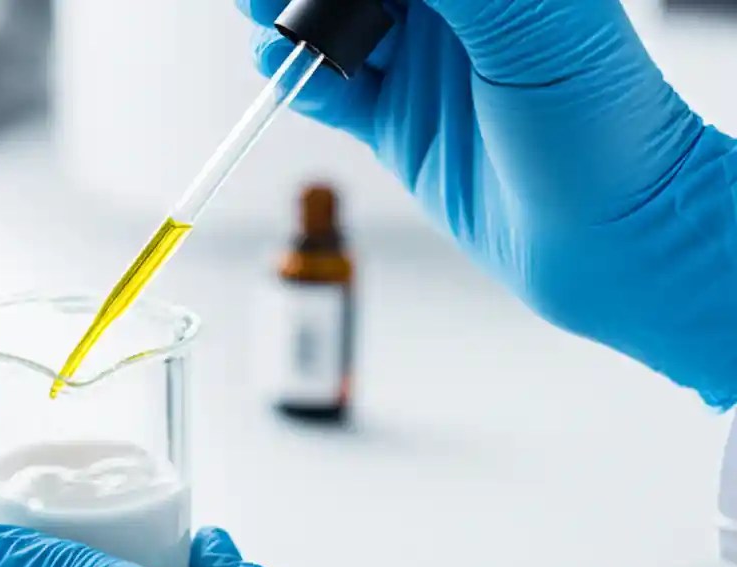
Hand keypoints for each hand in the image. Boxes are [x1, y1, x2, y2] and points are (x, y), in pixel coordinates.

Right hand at [240, 0, 736, 407]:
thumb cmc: (603, 125)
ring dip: (291, 28)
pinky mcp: (400, 125)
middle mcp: (454, 15)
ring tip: (261, 29)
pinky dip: (301, 84)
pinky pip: (333, 93)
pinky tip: (284, 79)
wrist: (610, 237)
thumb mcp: (530, 23)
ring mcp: (423, 69)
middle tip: (261, 0)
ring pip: (334, 30)